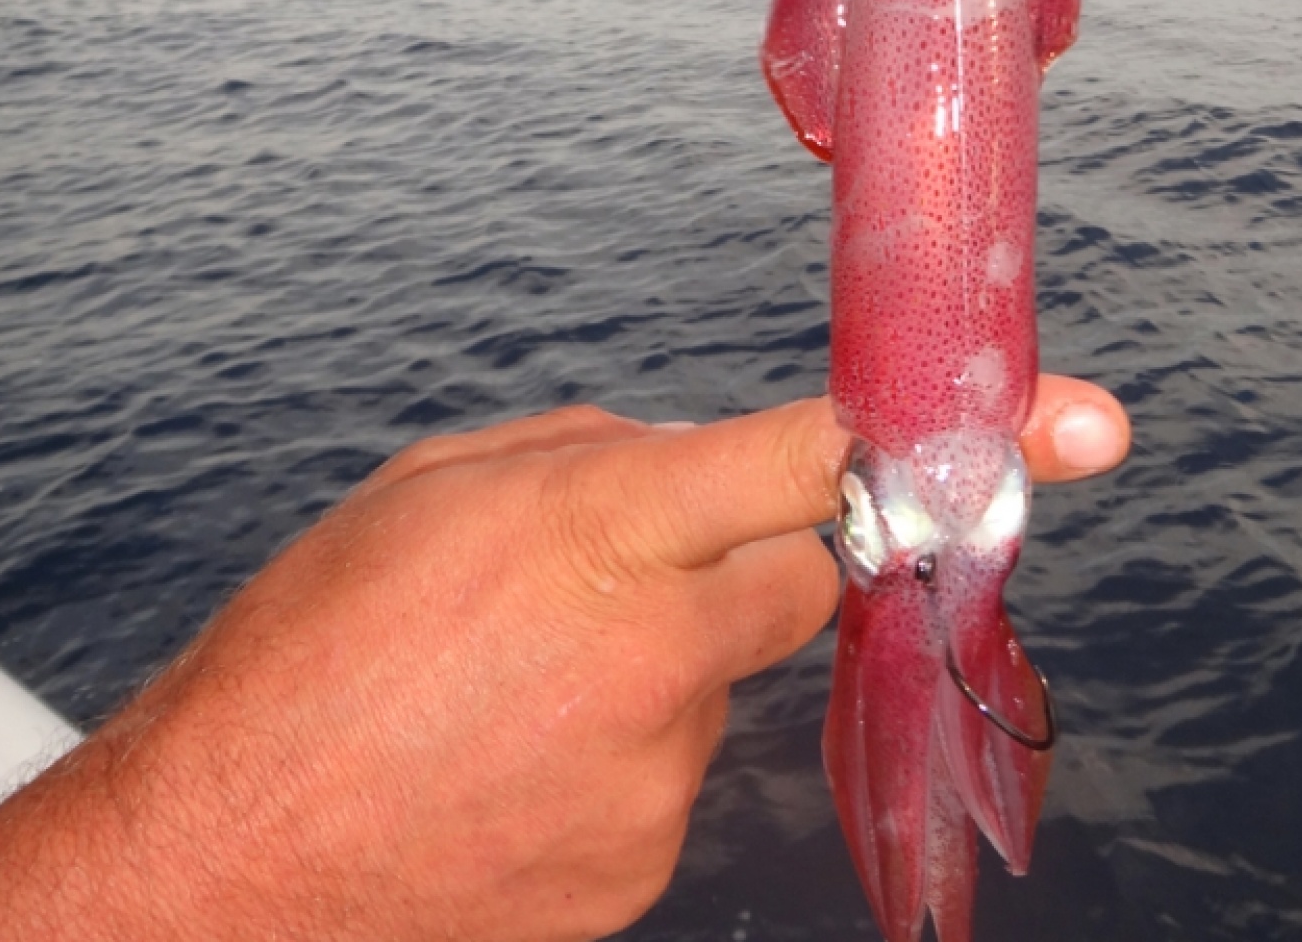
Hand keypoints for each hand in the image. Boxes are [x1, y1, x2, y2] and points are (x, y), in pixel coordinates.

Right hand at [0, 380, 1127, 941]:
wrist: (217, 875)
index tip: (1084, 426)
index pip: (816, 465)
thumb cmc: (305, 648)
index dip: (950, 440)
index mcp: (603, 530)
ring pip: (719, 683)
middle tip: (630, 573)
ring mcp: (662, 787)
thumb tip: (692, 475)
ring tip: (506, 686)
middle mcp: (661, 659)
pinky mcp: (644, 875)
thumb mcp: (434, 490)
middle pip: (803, 579)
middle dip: (755, 556)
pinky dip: (614, 753)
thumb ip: (593, 465)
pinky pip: (668, 777)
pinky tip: (506, 760)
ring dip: (651, 664)